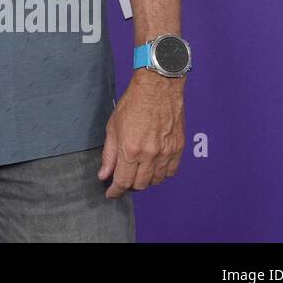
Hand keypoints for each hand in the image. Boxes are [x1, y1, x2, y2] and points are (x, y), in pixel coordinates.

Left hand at [98, 71, 184, 197]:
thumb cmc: (133, 103)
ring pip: (155, 181)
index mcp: (130, 149)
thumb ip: (108, 154)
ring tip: (138, 170)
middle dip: (129, 185)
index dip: (115, 191)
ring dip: (145, 180)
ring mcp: (166, 152)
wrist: (158, 88)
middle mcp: (149, 155)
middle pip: (139, 184)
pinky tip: (154, 166)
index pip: (122, 181)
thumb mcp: (113, 127)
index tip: (110, 194)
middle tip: (123, 178)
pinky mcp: (178, 148)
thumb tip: (104, 174)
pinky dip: (161, 173)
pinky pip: (171, 172)